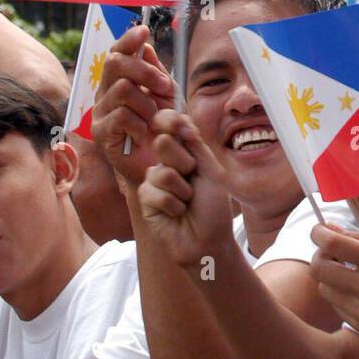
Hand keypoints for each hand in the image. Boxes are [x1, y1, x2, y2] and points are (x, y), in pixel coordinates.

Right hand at [91, 25, 174, 185]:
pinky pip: (121, 115)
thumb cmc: (163, 129)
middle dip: (145, 71)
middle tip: (165, 87)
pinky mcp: (100, 133)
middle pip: (115, 63)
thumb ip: (156, 72)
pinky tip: (145, 134)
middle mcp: (105, 92)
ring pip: (122, 89)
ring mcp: (100, 112)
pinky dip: (140, 123)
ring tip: (155, 120)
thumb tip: (145, 44)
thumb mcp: (165, 96)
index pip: (117, 52)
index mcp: (120, 80)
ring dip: (147, 103)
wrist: (160, 164)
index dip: (128, 39)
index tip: (143, 30)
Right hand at [136, 109, 234, 266]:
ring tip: (187, 202)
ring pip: (160, 172)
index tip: (182, 129)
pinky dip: (172, 205)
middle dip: (185, 164)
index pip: (169, 125)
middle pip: (163, 143)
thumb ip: (195, 144)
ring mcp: (154, 180)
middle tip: (193, 180)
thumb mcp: (211, 170)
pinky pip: (153, 192)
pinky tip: (177, 214)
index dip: (170, 121)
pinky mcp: (145, 200)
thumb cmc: (213, 206)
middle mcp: (166, 162)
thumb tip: (180, 118)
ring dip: (182, 191)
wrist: (208, 240)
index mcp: (184, 151)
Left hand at [310, 225, 358, 347]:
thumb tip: (331, 229)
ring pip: (324, 288)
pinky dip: (341, 296)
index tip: (319, 229)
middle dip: (320, 254)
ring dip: (330, 277)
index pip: (332, 243)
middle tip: (333, 251)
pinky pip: (337, 307)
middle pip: (319, 267)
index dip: (318, 233)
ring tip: (349, 273)